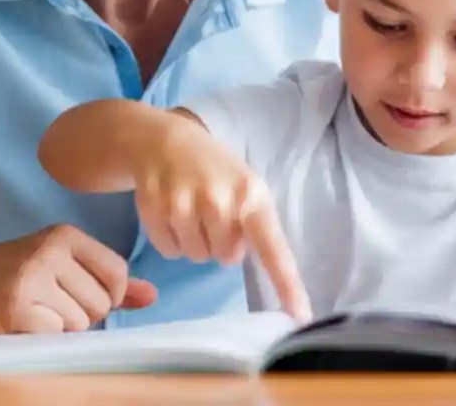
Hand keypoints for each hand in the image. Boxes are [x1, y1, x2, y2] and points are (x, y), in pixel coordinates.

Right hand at [0, 223, 156, 334]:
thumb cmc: (0, 278)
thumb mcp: (54, 267)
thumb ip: (105, 281)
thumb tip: (152, 296)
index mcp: (64, 234)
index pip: (117, 274)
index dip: (104, 297)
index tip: (72, 296)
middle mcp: (50, 250)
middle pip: (101, 304)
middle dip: (77, 317)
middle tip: (40, 305)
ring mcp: (31, 278)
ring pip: (80, 324)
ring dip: (57, 330)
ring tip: (26, 313)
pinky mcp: (14, 308)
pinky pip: (54, 337)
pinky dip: (38, 339)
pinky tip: (14, 325)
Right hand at [135, 115, 311, 322]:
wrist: (167, 141)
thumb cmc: (216, 171)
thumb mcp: (245, 188)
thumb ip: (254, 224)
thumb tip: (250, 265)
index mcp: (252, 196)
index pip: (274, 247)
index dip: (287, 283)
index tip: (299, 315)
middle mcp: (220, 200)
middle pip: (226, 258)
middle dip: (221, 243)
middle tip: (214, 214)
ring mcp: (185, 203)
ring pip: (197, 256)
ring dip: (196, 241)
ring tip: (193, 210)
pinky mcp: (155, 208)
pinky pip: (169, 250)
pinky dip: (171, 239)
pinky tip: (172, 212)